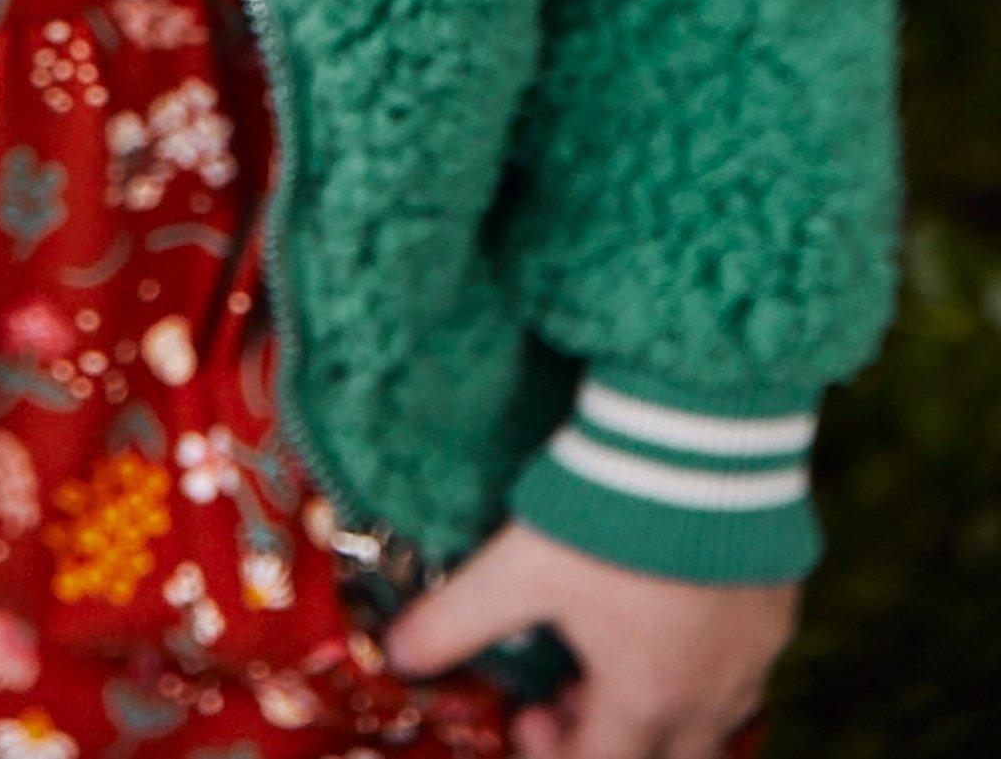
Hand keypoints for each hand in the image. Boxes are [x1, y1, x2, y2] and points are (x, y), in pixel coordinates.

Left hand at [382, 518, 798, 758]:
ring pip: (714, 716)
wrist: (701, 447)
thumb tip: (398, 653)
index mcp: (648, 699)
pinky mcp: (778, 609)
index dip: (554, 751)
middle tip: (571, 687)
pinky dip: (705, 659)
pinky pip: (747, 664)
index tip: (528, 711)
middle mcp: (712, 694)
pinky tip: (675, 604)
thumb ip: (455, 620)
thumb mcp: (518, 569)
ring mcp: (753, 654)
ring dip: (660, 700)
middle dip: (612, 736)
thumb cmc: (609, 517)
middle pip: (666, 756)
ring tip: (618, 643)